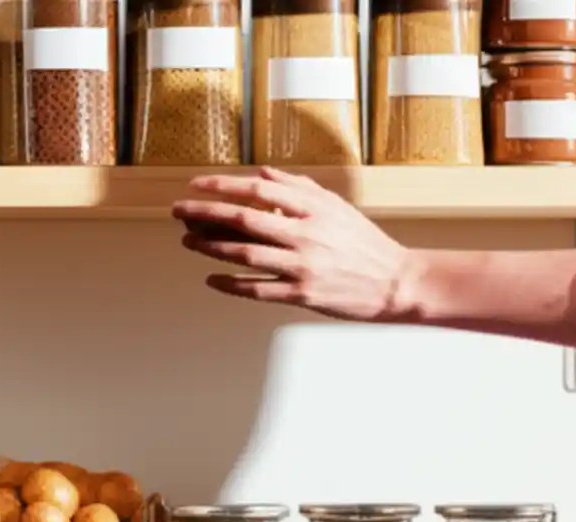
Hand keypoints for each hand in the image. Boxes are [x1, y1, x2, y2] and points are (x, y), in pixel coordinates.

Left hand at [172, 167, 418, 322]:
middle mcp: (306, 234)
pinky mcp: (302, 295)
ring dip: (210, 247)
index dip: (223, 185)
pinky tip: (211, 279)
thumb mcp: (336, 206)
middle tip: (178, 210)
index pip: (258, 190)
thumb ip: (298, 188)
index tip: (196, 185)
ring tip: (187, 241)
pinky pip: (257, 289)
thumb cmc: (363, 242)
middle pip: (244, 219)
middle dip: (204, 213)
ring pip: (244, 254)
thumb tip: (260, 173)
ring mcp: (303, 266)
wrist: (397, 282)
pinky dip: (230, 284)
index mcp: (314, 208)